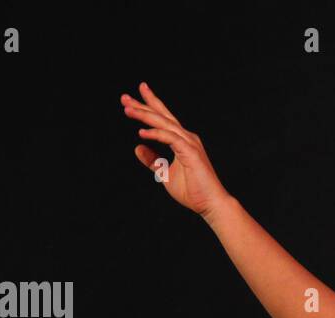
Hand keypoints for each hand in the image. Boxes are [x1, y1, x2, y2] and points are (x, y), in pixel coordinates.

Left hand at [121, 82, 233, 218]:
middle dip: (144, 104)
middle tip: (124, 97)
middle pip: (162, 116)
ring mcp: (189, 143)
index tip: (130, 99)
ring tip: (128, 110)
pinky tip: (142, 133)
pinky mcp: (190, 152)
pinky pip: (170, 138)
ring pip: (164, 123)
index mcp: (181, 141)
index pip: (162, 119)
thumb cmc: (192, 191)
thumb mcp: (165, 174)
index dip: (148, 106)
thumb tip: (138, 148)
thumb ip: (153, 161)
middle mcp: (186, 138)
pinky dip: (156, 134)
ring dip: (146, 115)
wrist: (210, 204)